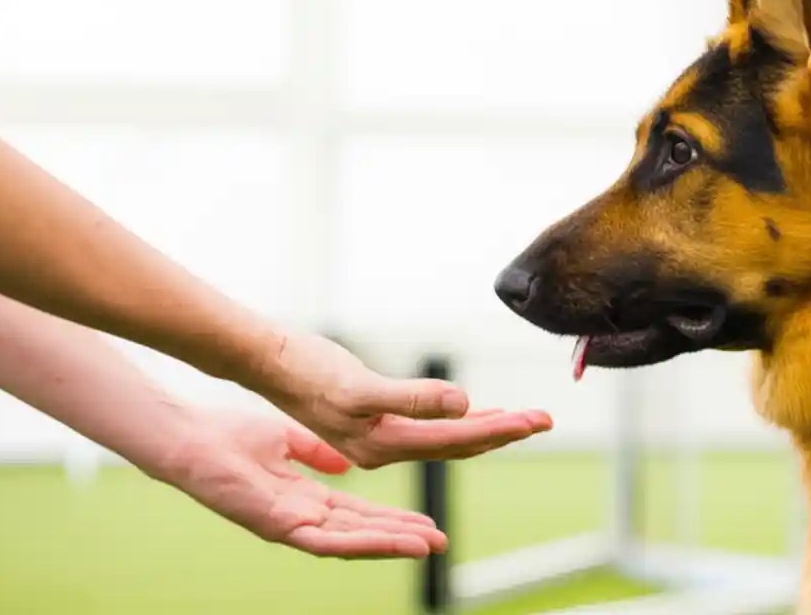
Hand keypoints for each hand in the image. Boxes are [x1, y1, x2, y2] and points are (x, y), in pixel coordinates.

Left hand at [157, 408, 447, 557]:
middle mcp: (302, 519)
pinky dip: (364, 545)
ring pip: (351, 544)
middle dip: (402, 537)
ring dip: (391, 545)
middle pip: (362, 532)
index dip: (393, 519)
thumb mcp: (285, 442)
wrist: (194, 439)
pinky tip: (393, 543)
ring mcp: (291, 527)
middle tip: (440, 541)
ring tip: (428, 547)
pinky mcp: (279, 528)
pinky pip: (328, 543)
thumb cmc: (229, 438)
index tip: (425, 520)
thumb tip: (342, 464)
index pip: (358, 514)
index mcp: (305, 500)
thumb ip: (314, 454)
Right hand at [256, 332, 552, 468]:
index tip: (537, 420)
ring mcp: (377, 436)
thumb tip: (464, 404)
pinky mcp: (372, 419)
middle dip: (504, 431)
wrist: (265, 361)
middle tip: (545, 418)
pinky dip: (458, 419)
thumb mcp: (359, 387)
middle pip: (459, 444)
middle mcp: (383, 448)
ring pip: (446, 438)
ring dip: (486, 427)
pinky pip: (428, 425)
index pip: (458, 440)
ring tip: (522, 419)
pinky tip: (472, 412)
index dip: (501, 429)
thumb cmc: (307, 370)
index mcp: (383, 445)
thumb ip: (412, 399)